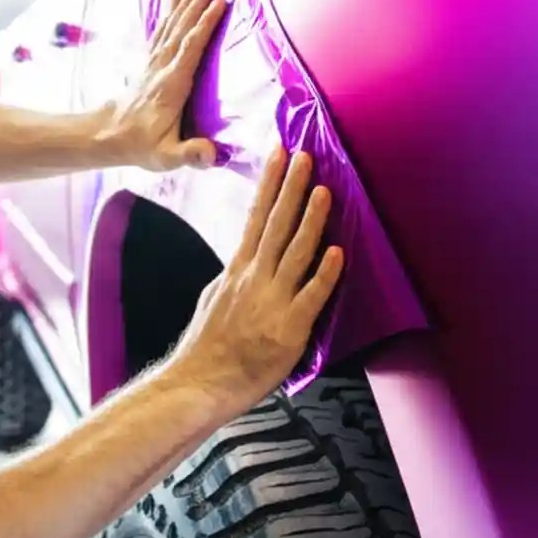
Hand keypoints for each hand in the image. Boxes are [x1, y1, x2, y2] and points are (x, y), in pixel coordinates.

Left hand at [95, 0, 226, 170]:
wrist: (110, 136)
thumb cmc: (142, 146)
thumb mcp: (166, 157)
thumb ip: (189, 155)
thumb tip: (212, 154)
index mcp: (171, 85)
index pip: (190, 48)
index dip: (205, 24)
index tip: (221, 1)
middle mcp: (162, 65)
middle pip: (184, 25)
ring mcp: (156, 59)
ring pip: (175, 20)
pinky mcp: (152, 59)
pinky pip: (165, 26)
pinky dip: (174, 6)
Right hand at [167, 147, 344, 408]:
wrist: (201, 384)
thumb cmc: (209, 346)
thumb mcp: (216, 297)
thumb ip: (236, 275)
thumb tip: (245, 258)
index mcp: (238, 269)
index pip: (256, 216)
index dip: (270, 183)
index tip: (279, 152)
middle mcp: (255, 278)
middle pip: (277, 224)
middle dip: (291, 187)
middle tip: (305, 154)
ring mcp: (272, 301)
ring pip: (295, 252)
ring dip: (311, 219)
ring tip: (324, 191)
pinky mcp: (290, 329)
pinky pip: (311, 297)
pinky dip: (324, 274)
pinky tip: (337, 253)